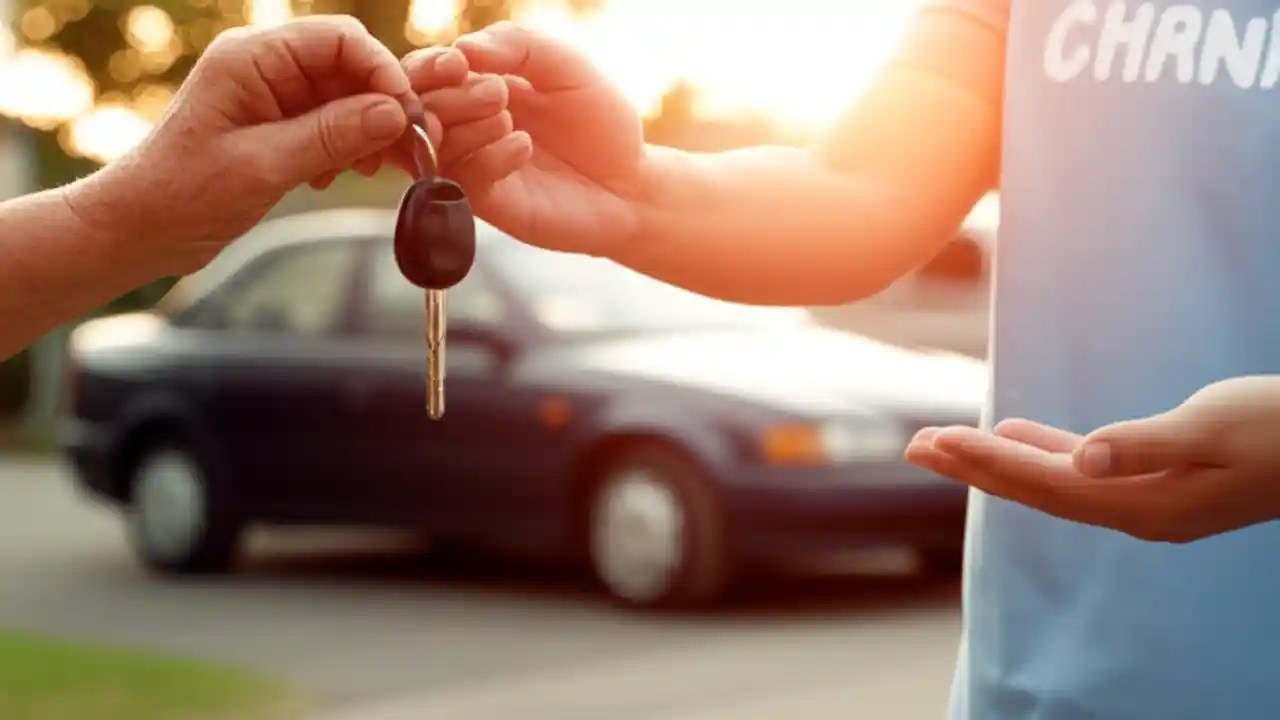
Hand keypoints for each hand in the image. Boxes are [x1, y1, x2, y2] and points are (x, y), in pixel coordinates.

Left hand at [64, 16, 466, 275]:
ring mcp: (270, 96)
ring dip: (365, 130)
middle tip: (403, 147)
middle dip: (380, 104)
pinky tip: (331, 177)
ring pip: (345, 97)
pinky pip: (330, 124)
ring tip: (363, 169)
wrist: (139, 229)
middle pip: (348, 66)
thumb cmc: (183, 193)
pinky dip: (345, 147)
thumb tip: (393, 113)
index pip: (339, 39)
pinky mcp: (276, 126)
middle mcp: (264, 67)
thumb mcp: (263, 166)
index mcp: (251, 57)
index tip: (406, 116)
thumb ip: (331, 135)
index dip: (381, 71)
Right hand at [404, 21, 644, 254]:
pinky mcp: (490, 203)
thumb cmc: (599, 122)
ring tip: (508, 119)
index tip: (459, 64)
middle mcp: (467, 127)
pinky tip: (523, 148)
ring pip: (433, 147)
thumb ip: (518, 45)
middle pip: (418, 110)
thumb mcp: (565, 66)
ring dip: (466, 126)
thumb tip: (462, 49)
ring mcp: (475, 166)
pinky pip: (464, 180)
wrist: (633, 184)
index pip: (423, 72)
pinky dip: (487, 159)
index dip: (429, 66)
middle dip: (449, 97)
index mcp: (476, 86)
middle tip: (498, 93)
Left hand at [905, 376, 1279, 542]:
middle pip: (1034, 489)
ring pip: (1051, 479)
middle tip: (910, 446)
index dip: (988, 461)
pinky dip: (1044, 450)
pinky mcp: (1155, 480)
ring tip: (941, 442)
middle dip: (971, 467)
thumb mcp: (1214, 427)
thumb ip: (1147, 444)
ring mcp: (1145, 498)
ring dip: (996, 460)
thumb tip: (1086, 460)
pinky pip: (1083, 469)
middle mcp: (1136, 510)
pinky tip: (1017, 433)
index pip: (1046, 483)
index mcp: (1145, 504)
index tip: (936, 441)